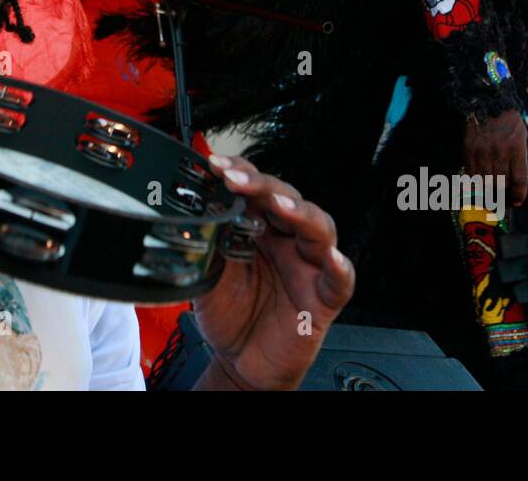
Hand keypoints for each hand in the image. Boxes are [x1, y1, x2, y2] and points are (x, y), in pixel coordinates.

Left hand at [191, 154, 354, 389]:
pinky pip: (340, 280)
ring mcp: (308, 265)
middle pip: (286, 199)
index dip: (240, 173)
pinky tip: (332, 259)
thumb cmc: (230, 313)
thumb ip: (206, 245)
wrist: (240, 361)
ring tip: (280, 206)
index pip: (255, 189)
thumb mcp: (209, 274)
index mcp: (260, 226)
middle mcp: (287, 239)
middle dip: (263, 185)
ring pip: (319, 228)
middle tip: (237, 179)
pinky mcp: (324, 298)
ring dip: (301, 213)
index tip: (216, 165)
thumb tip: (187, 215)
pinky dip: (340, 268)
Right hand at [462, 108, 527, 206]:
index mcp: (517, 147)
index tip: (518, 201)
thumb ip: (520, 158)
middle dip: (503, 195)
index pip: (520, 179)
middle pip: (502, 184)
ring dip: (489, 190)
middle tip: (503, 199)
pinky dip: (476, 181)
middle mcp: (500, 151)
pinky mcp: (468, 149)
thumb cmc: (508, 120)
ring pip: (486, 182)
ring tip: (491, 192)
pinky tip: (479, 180)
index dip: (519, 195)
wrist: (487, 102)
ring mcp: (482, 150)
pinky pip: (472, 173)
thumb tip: (517, 183)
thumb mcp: (522, 136)